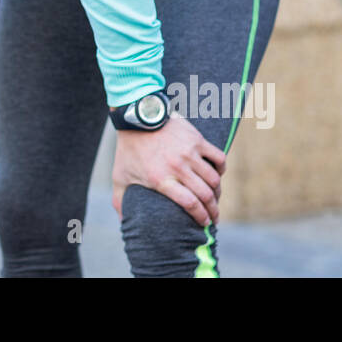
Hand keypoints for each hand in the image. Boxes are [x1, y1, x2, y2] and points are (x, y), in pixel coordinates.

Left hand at [111, 110, 225, 227]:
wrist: (136, 117)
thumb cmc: (129, 149)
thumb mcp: (119, 176)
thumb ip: (120, 200)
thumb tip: (123, 222)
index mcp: (160, 179)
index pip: (189, 203)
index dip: (201, 216)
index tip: (205, 224)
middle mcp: (177, 167)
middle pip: (205, 195)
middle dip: (213, 210)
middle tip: (214, 217)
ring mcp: (189, 153)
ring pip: (214, 179)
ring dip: (217, 192)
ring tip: (215, 198)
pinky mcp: (196, 139)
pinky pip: (218, 158)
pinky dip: (221, 169)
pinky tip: (216, 174)